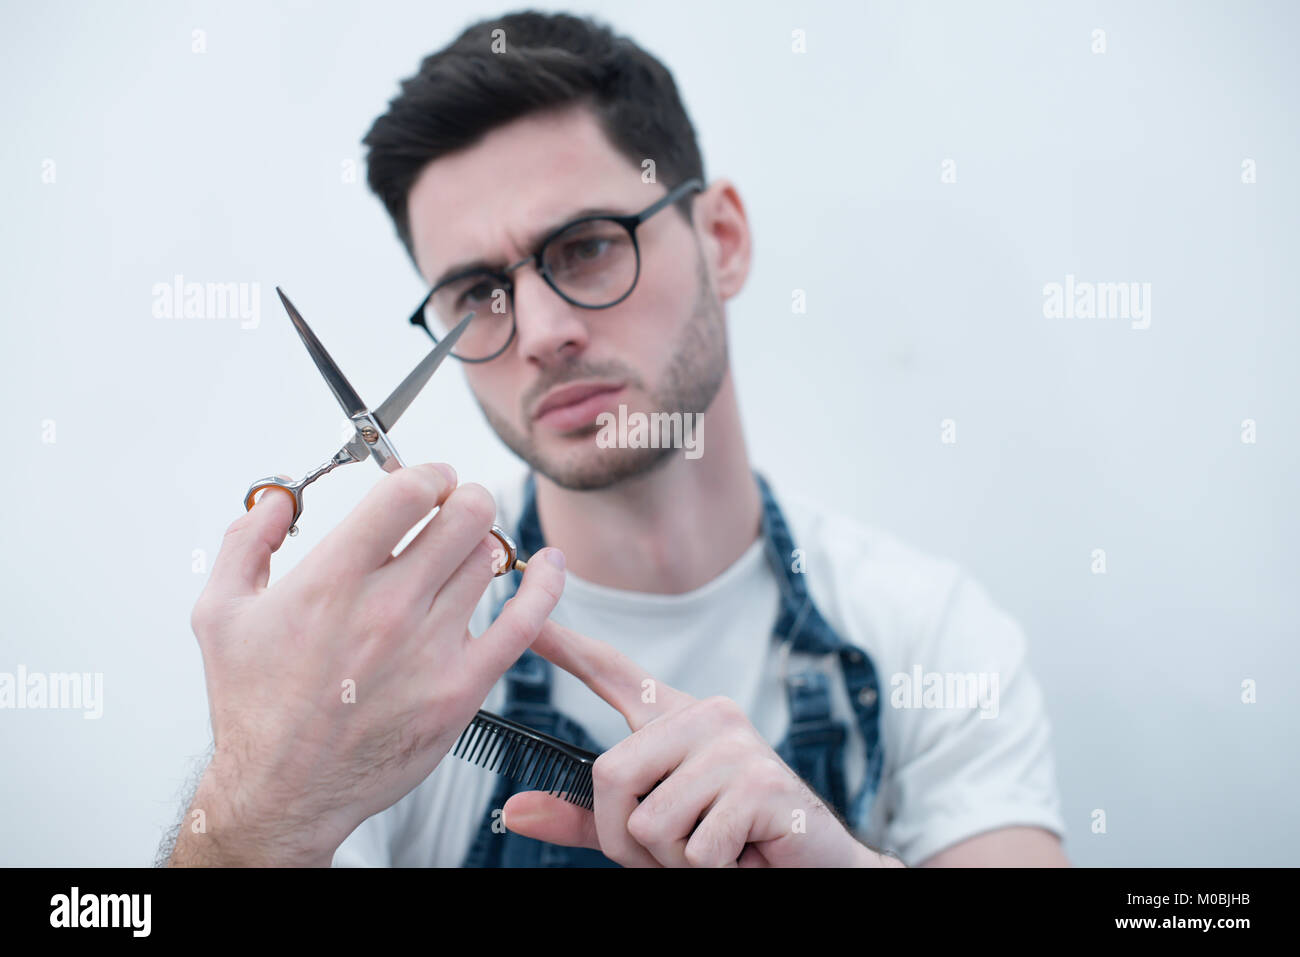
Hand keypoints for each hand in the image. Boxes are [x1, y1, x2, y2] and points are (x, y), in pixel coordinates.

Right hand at [177, 464, 565, 865]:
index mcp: (331, 581)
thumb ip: (246, 542)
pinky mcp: (461, 687)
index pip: (408, 493)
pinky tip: (546, 566)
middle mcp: (387, 609)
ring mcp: (429, 649)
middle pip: (464, 516)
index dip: (428, 472)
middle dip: (464, 498)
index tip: (429, 479)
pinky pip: (525, 621)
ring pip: (488, 561)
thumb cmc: (254, 708)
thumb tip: (281, 500)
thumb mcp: (221, 614)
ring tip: (464, 555)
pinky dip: (544, 584)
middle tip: (454, 507)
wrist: (282, 793)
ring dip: (482, 545)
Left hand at [502, 621, 898, 867]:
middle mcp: (706, 716)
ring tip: (717, 850)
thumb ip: (587, 819)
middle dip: (626, 837)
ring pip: (649, 820)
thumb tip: (513, 811)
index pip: (614, 674)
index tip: (531, 622)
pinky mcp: (759, 783)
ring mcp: (735, 745)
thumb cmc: (728, 845)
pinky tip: (744, 855)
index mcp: (677, 720)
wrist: (817, 868)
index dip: (567, 649)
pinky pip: (695, 847)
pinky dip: (710, 870)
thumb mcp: (649, 832)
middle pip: (610, 775)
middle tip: (678, 852)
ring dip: (673, 861)